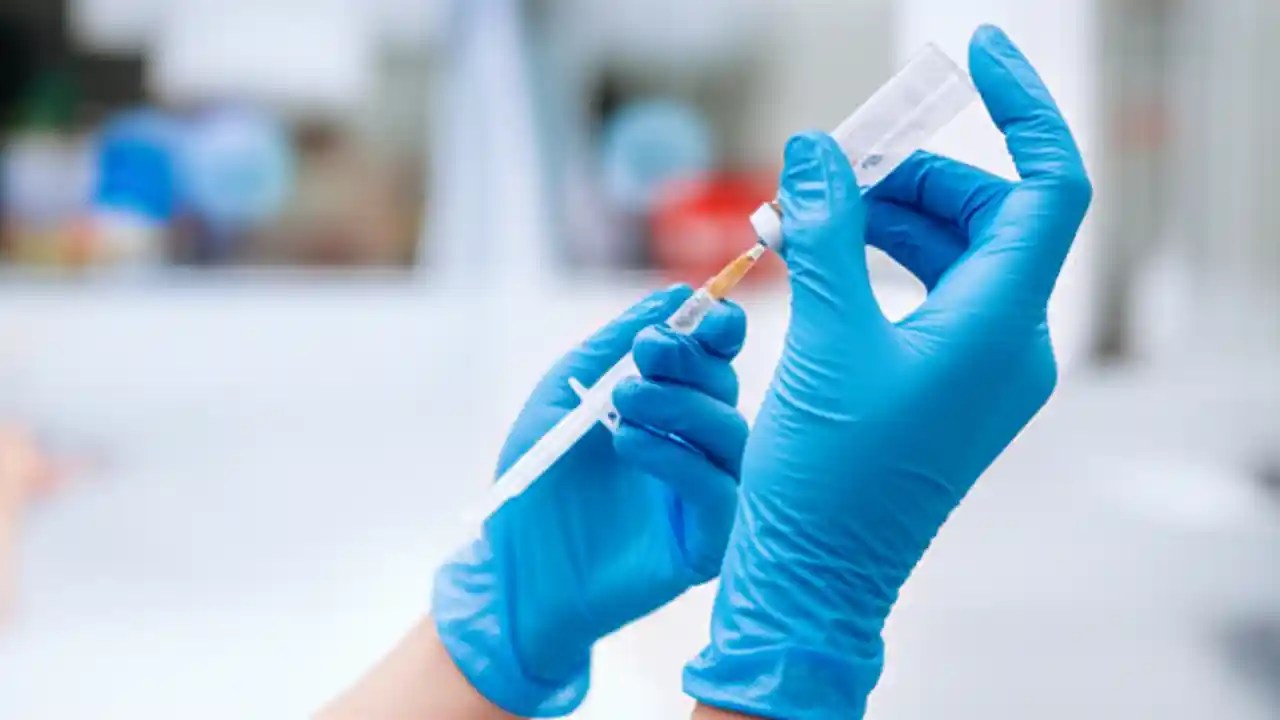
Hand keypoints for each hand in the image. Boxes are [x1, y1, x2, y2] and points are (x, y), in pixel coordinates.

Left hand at [435, 285, 747, 716]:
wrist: (512, 572)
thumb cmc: (539, 485)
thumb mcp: (562, 398)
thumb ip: (611, 348)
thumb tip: (672, 295)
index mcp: (670, 410)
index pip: (714, 362)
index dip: (719, 332)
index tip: (707, 310)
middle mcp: (696, 448)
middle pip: (726, 390)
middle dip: (691, 361)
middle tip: (647, 352)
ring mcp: (704, 497)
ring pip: (733, 437)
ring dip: (682, 405)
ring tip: (625, 401)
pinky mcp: (705, 544)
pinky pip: (719, 493)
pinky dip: (680, 459)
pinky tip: (629, 443)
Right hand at [684, 26, 1090, 717]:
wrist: (817, 577)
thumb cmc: (828, 478)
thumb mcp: (823, 337)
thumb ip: (825, 232)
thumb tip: (815, 153)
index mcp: (1001, 326)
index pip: (1045, 186)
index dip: (1021, 108)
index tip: (978, 53)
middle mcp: (1007, 342)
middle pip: (983, 213)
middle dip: (907, 175)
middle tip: (825, 164)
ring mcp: (979, 367)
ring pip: (950, 253)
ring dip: (881, 219)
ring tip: (802, 214)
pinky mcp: (944, 385)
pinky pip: (927, 296)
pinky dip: (879, 264)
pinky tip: (820, 258)